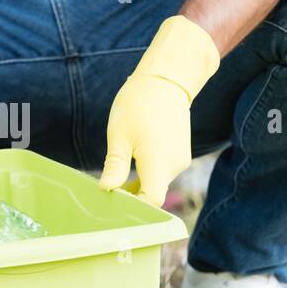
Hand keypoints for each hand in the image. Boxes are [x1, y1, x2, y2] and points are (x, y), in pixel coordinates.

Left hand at [98, 16, 219, 206]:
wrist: (166, 79)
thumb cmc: (138, 104)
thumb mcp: (119, 136)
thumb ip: (115, 167)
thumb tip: (106, 190)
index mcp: (159, 163)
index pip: (151, 201)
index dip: (133, 207)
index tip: (113, 205)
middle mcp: (175, 165)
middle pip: (152, 193)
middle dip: (131, 196)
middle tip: (106, 193)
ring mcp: (180, 160)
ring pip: (156, 182)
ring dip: (138, 183)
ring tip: (116, 175)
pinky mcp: (179, 153)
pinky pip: (161, 171)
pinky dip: (146, 173)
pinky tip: (131, 162)